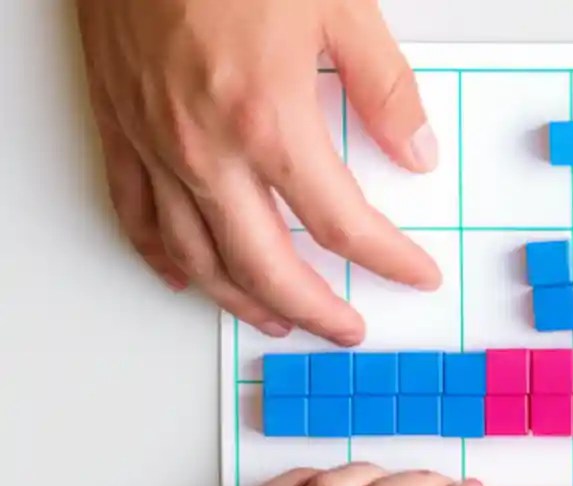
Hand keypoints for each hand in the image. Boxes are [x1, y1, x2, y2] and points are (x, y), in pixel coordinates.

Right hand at [76, 0, 441, 343]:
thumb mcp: (338, 6)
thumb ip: (384, 87)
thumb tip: (415, 150)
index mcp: (268, 122)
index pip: (342, 224)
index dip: (387, 261)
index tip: (415, 274)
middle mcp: (204, 149)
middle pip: (267, 265)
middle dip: (316, 309)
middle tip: (348, 328)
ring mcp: (154, 144)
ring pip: (198, 257)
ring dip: (244, 301)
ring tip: (280, 319)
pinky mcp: (118, 127)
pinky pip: (135, 215)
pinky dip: (164, 257)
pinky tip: (187, 276)